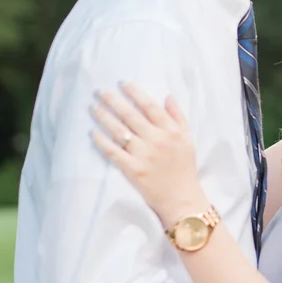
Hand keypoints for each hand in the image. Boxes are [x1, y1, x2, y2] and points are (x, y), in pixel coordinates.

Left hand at [90, 82, 206, 226]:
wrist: (182, 199)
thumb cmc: (185, 168)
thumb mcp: (188, 139)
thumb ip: (178, 117)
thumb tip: (167, 96)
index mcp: (171, 131)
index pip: (150, 106)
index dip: (135, 93)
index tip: (122, 83)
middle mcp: (156, 140)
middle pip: (131, 115)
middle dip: (113, 101)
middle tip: (100, 91)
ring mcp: (143, 155)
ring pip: (119, 131)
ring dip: (104, 117)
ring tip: (93, 107)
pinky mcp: (133, 169)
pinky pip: (113, 152)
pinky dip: (102, 141)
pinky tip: (93, 132)